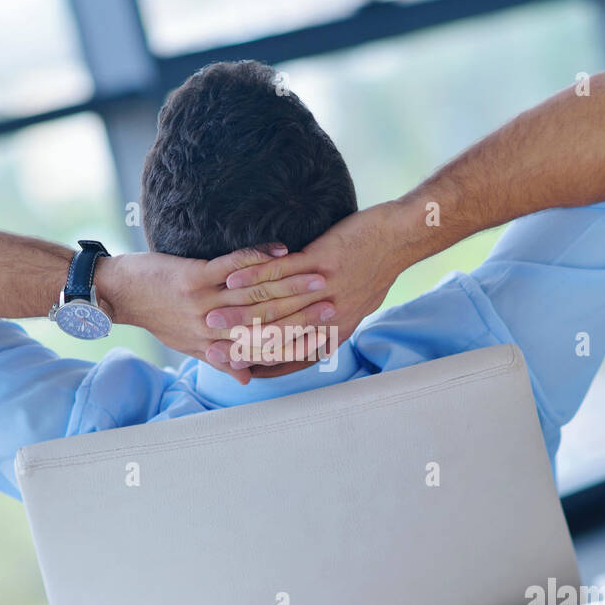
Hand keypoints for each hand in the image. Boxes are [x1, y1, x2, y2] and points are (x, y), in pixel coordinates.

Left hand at [94, 245, 334, 384]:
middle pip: (264, 323)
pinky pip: (231, 267)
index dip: (294, 342)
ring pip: (253, 296)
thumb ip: (220, 358)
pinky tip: (281, 249)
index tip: (323, 335)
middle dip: (302, 313)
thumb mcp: (188, 345)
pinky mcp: (192, 278)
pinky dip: (257, 258)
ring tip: (318, 276)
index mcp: (212, 347)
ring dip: (289, 284)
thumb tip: (247, 378)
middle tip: (333, 303)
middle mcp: (210, 329)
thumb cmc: (156, 317)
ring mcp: (201, 303)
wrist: (119, 294)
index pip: (261, 349)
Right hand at [204, 200, 415, 366]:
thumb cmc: (374, 271)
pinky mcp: (323, 265)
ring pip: (275, 308)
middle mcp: (328, 319)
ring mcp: (324, 292)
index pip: (288, 355)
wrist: (398, 239)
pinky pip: (282, 274)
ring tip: (209, 315)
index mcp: (333, 333)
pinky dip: (254, 276)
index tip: (227, 365)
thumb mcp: (353, 308)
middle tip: (206, 348)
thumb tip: (305, 345)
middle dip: (239, 344)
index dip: (256, 361)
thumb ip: (326, 329)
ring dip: (239, 313)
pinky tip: (230, 276)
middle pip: (276, 337)